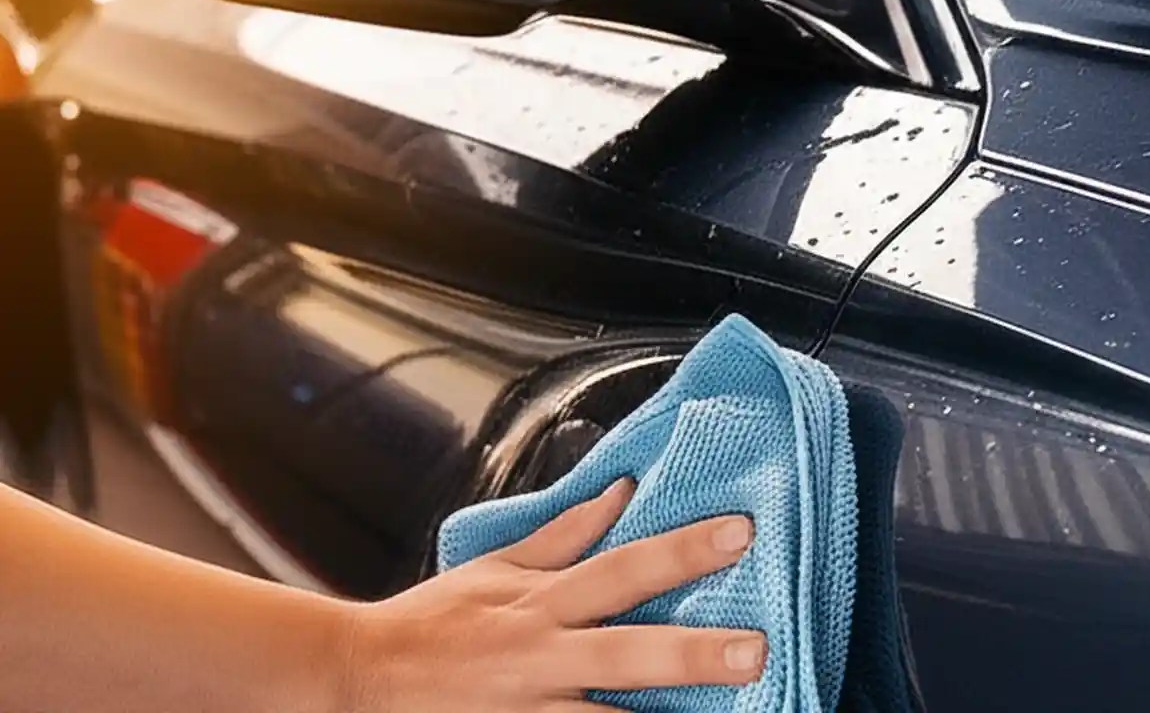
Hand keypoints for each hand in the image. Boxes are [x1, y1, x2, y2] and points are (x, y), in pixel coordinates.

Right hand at [340, 478, 764, 711]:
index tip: (740, 532)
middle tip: (755, 649)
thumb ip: (566, 533)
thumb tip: (621, 492)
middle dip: (692, 654)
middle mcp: (541, 656)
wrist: (360, 678)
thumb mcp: (496, 567)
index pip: (623, 567)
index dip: (682, 549)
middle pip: (626, 653)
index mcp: (540, 602)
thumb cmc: (433, 621)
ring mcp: (530, 711)